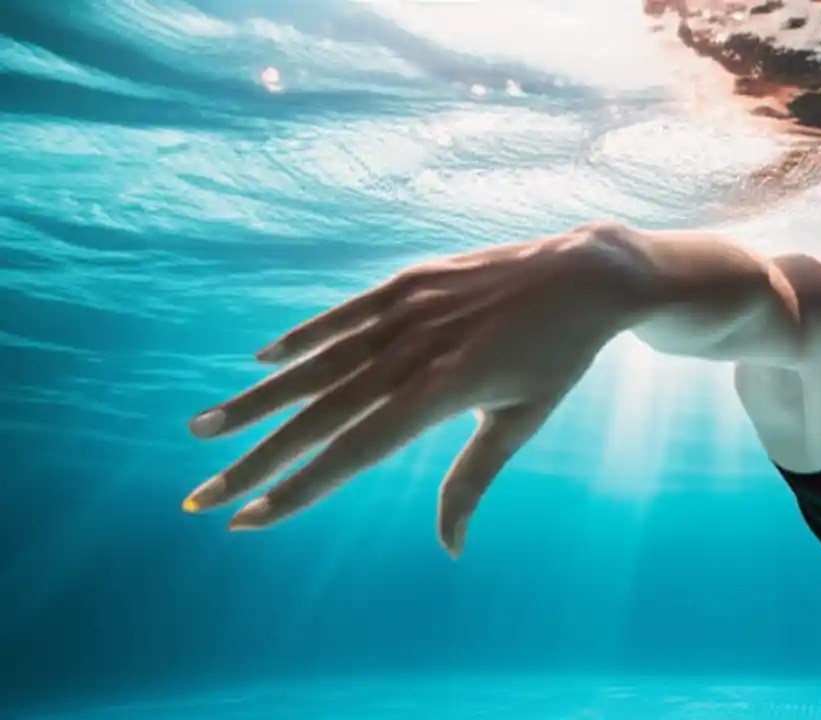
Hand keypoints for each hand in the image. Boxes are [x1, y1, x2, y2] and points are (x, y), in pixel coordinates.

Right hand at [182, 226, 643, 556]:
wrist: (584, 275)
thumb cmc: (557, 359)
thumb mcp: (521, 422)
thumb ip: (473, 481)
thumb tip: (450, 549)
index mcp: (442, 392)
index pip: (353, 452)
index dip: (297, 490)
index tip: (248, 521)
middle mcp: (414, 350)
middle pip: (318, 415)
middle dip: (255, 460)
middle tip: (200, 496)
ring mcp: (406, 310)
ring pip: (316, 364)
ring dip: (257, 400)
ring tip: (204, 429)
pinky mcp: (408, 280)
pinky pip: (343, 313)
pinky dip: (301, 337)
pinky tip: (262, 360)